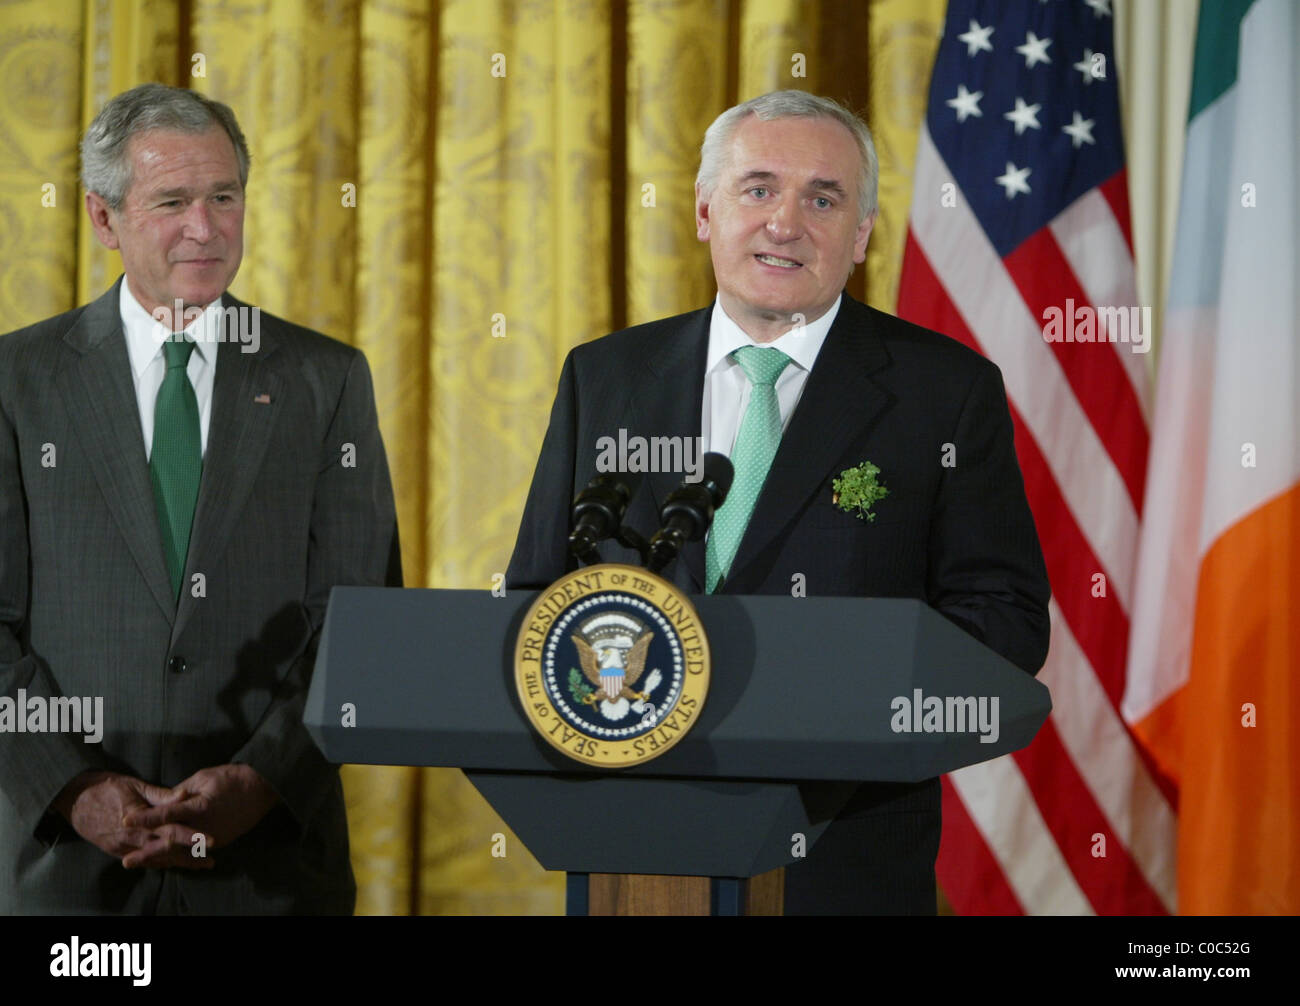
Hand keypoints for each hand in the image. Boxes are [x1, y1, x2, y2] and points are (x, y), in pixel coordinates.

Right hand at [53, 770, 213, 870]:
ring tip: (200, 865)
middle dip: (189, 857)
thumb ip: (161, 794)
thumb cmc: (106, 787)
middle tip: (210, 861)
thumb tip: (186, 793)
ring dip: (178, 863)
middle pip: (166, 851)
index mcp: (138, 820)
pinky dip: (160, 863)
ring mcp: (122, 847)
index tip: (211, 841)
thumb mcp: (134, 785)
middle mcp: (131, 838)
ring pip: (155, 859)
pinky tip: (175, 864)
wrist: (73, 798)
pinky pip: (142, 860)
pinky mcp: (116, 851)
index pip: (171, 831)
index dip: (192, 837)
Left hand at [122, 764, 278, 853]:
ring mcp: (212, 837)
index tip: (126, 820)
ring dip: (160, 858)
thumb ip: (182, 791)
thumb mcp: (205, 777)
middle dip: (147, 852)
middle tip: (127, 862)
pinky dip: (179, 856)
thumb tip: (167, 801)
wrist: (263, 788)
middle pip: (170, 843)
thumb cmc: (233, 777)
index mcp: (198, 807)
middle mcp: (203, 827)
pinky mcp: (219, 842)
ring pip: (181, 851)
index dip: (144, 817)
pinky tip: (166, 860)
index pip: (165, 814)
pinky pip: (195, 851)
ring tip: (142, 864)